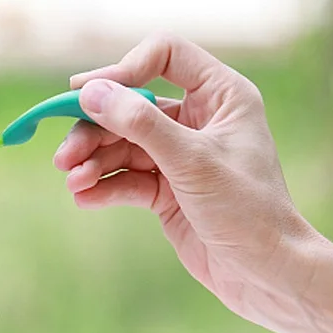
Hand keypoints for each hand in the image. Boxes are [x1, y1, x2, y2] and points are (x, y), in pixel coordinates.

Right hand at [53, 33, 317, 324]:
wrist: (266, 276)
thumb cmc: (247, 211)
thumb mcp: (192, 162)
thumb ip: (140, 123)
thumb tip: (89, 92)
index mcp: (220, 95)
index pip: (164, 55)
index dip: (122, 69)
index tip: (85, 94)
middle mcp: (198, 117)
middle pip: (130, 105)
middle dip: (95, 130)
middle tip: (65, 157)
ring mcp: (179, 154)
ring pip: (122, 144)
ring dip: (93, 162)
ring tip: (73, 182)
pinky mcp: (166, 188)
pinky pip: (126, 177)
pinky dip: (104, 186)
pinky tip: (84, 198)